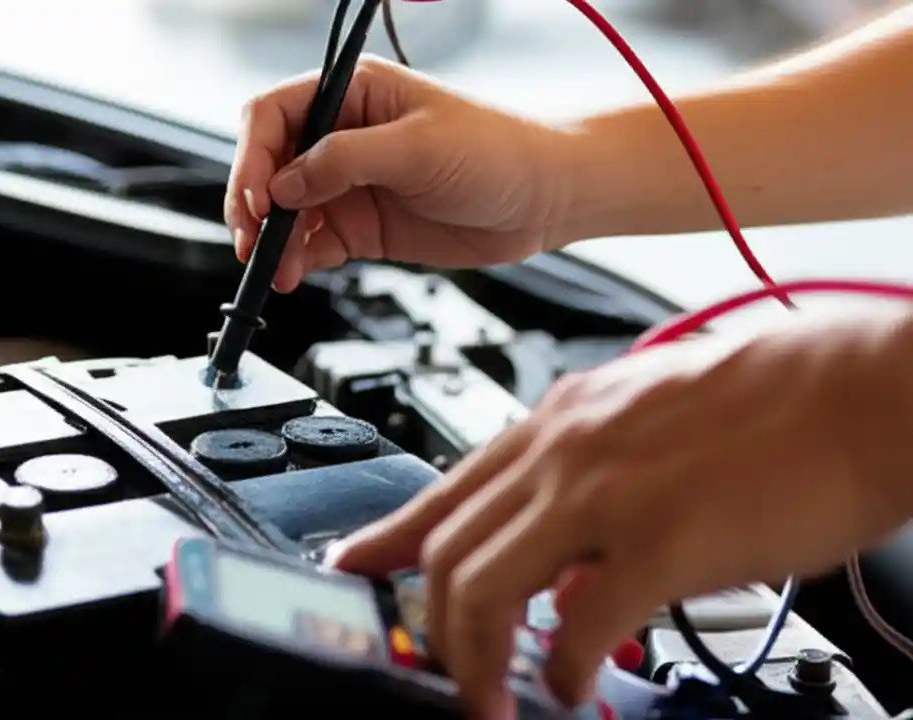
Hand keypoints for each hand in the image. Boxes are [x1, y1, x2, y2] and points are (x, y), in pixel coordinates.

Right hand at [224, 55, 577, 292]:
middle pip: (268, 166)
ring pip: (284, 212)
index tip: (257, 197)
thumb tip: (284, 185)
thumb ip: (344, 162)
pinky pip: (311, 243)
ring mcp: (349, 184)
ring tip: (275, 268)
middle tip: (252, 240)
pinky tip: (291, 274)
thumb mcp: (416, 148)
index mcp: (351, 95)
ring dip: (272, 240)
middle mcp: (342, 137)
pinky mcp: (361, 226)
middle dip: (252, 204)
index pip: (273, 115)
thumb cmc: (498, 151)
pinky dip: (294, 260)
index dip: (253, 156)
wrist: (544, 200)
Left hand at [326, 310, 912, 715]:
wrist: (865, 385)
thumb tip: (565, 576)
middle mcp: (564, 451)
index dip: (386, 538)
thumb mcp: (649, 420)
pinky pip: (579, 627)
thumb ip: (590, 490)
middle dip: (427, 624)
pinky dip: (565, 671)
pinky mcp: (661, 542)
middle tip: (434, 667)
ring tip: (491, 700)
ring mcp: (605, 496)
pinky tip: (577, 685)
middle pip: (442, 548)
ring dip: (473, 660)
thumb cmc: (775, 396)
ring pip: (480, 588)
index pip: (443, 488)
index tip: (356, 567)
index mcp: (560, 421)